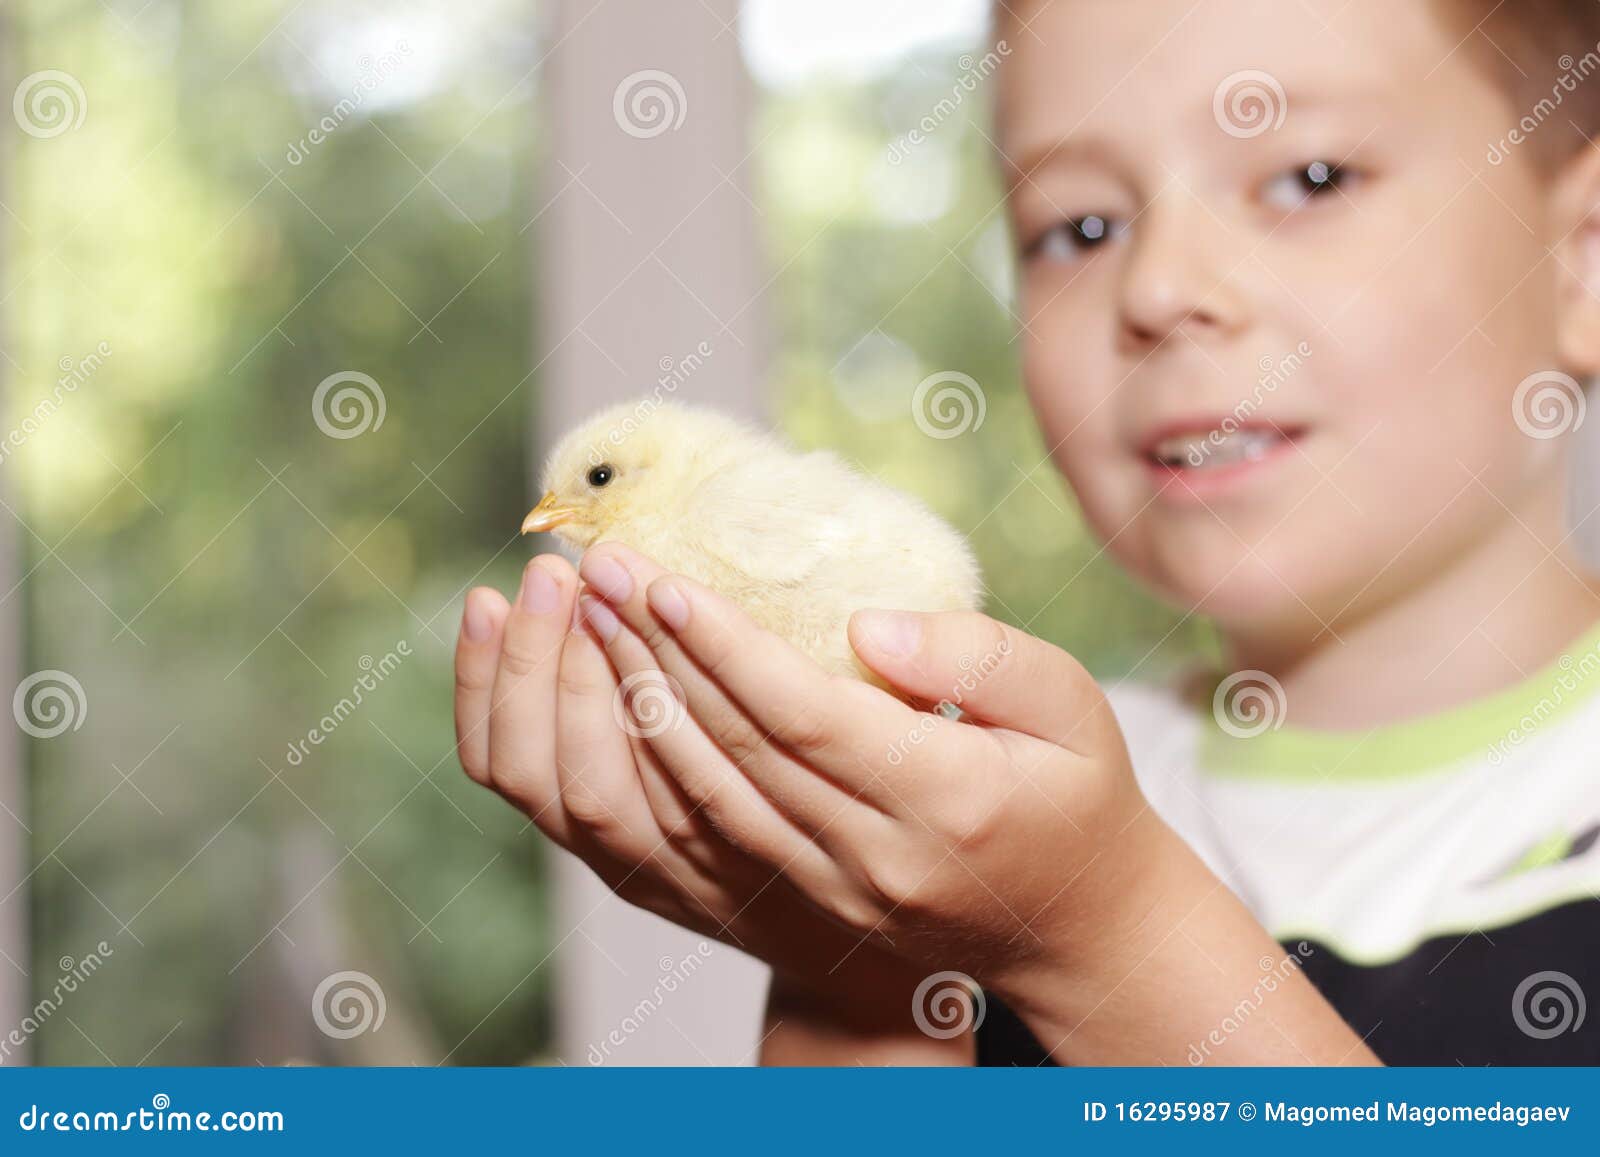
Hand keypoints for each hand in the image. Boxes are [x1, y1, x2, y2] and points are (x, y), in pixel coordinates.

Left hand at [573, 543, 1178, 1009]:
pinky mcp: (808, 906)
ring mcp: (835, 893)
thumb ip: (979, 657)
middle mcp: (876, 858)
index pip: (806, 716)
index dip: (725, 648)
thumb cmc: (1078, 796)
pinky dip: (656, 769)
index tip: (663, 581)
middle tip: (603, 575)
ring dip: (639, 710)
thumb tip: (868, 628)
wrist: (1076, 930)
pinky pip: (710, 835)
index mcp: (947, 799)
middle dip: (656, 657)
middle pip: (738, 753)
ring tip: (593, 625)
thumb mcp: (1071, 705)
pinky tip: (624, 703)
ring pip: (707, 800)